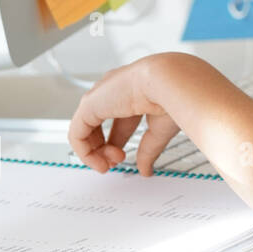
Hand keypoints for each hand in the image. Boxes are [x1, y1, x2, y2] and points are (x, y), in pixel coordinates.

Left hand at [68, 53, 199, 175]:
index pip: (118, 119)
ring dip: (94, 152)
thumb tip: (145, 169)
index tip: (124, 158)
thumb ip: (148, 150)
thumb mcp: (160, 129)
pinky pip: (77, 132)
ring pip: (85, 128)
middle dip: (104, 148)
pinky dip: (85, 152)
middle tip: (114, 163)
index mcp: (134, 92)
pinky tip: (97, 161)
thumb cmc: (175, 96)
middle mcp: (115, 91)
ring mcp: (101, 96)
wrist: (170, 82)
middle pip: (98, 123)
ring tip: (108, 165)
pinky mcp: (89, 104)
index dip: (118, 143)